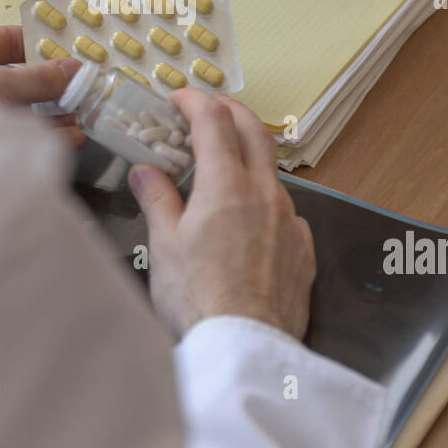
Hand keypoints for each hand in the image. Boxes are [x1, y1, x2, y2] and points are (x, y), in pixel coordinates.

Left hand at [0, 24, 84, 145]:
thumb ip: (35, 78)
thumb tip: (72, 69)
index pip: (4, 41)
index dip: (41, 46)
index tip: (73, 56)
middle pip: (15, 78)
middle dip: (52, 86)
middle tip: (84, 89)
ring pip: (18, 110)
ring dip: (52, 113)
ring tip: (83, 114)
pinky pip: (15, 136)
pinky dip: (41, 135)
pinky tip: (68, 135)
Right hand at [128, 90, 315, 340]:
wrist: (246, 348)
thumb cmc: (198, 298)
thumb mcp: (163, 247)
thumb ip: (157, 200)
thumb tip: (144, 171)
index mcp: (226, 184)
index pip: (213, 120)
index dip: (194, 101)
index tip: (177, 99)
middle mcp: (264, 192)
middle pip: (253, 130)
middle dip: (229, 111)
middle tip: (207, 110)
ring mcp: (290, 219)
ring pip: (271, 170)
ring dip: (247, 156)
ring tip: (222, 168)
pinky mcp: (303, 248)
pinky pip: (284, 209)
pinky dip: (263, 199)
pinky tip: (247, 220)